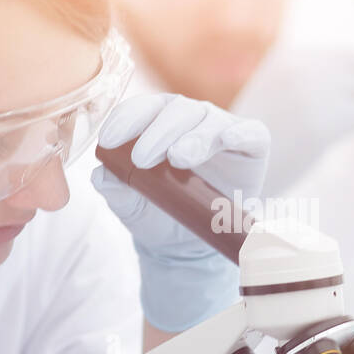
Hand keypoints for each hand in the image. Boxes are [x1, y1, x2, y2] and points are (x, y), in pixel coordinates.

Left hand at [92, 93, 269, 331]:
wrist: (190, 245)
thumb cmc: (158, 215)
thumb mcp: (131, 208)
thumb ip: (115, 192)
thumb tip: (101, 176)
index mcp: (156, 122)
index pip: (141, 108)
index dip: (125, 119)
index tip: (109, 141)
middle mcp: (190, 118)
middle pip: (175, 110)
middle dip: (157, 132)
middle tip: (142, 159)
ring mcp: (223, 129)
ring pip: (209, 120)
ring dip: (194, 136)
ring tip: (178, 159)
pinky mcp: (252, 146)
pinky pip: (250, 132)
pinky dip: (240, 133)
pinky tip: (228, 139)